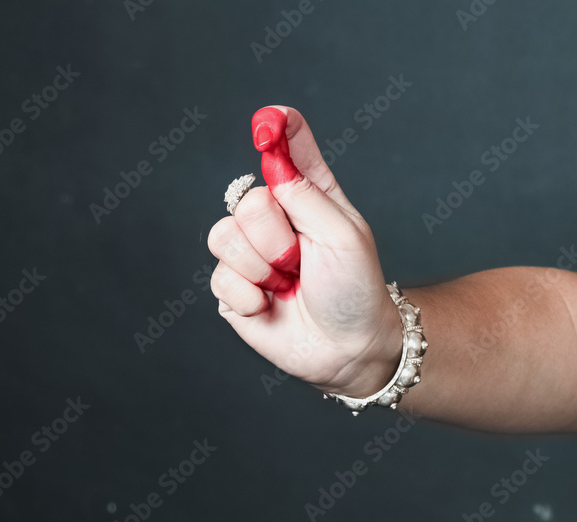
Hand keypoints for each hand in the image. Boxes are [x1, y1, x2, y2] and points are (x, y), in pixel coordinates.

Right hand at [207, 106, 402, 396]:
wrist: (348, 347)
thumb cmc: (356, 288)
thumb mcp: (341, 234)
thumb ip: (305, 192)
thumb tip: (274, 147)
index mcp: (308, 195)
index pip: (286, 147)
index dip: (276, 128)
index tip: (269, 120)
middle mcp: (276, 219)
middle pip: (247, 200)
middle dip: (274, 235)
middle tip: (300, 259)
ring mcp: (252, 253)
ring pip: (225, 236)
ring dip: (261, 267)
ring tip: (288, 284)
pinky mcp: (234, 288)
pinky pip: (219, 276)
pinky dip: (249, 294)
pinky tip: (271, 304)